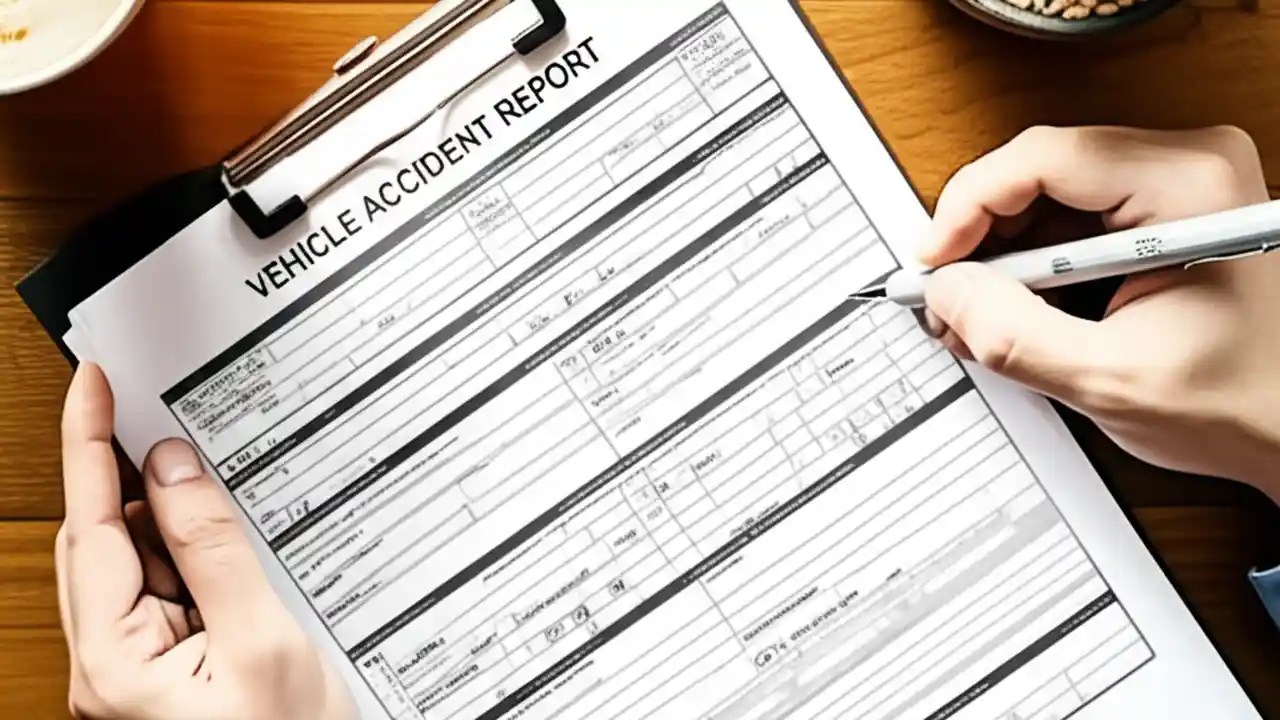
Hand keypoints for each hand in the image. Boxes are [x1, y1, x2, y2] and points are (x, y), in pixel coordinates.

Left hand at [55, 363, 356, 719]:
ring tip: (227, 513)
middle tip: (172, 422)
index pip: (91, 525)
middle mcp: (109, 668)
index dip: (89, 443)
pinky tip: (229, 555)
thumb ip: (212, 549)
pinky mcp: (163, 673)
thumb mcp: (264, 643)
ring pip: (138, 566)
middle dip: (136, 482)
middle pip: (105, 542)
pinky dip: (191, 562)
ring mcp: (134, 672)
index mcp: (115, 665)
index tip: (94, 384)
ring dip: (174, 527)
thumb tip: (174, 468)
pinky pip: (165, 594)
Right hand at [919, 125, 1279, 499]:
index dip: (968, 207)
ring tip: (983, 314)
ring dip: (1005, 253)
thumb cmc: (1246, 401)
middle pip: (1040, 169)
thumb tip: (946, 292)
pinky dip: (1036, 259)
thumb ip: (1014, 335)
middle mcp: (1190, 164)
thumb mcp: (1111, 381)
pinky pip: (1074, 211)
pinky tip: (1023, 307)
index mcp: (1190, 187)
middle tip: (950, 297)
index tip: (935, 261)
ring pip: (1048, 191)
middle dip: (982, 238)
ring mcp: (1180, 181)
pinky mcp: (1166, 206)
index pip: (1041, 159)